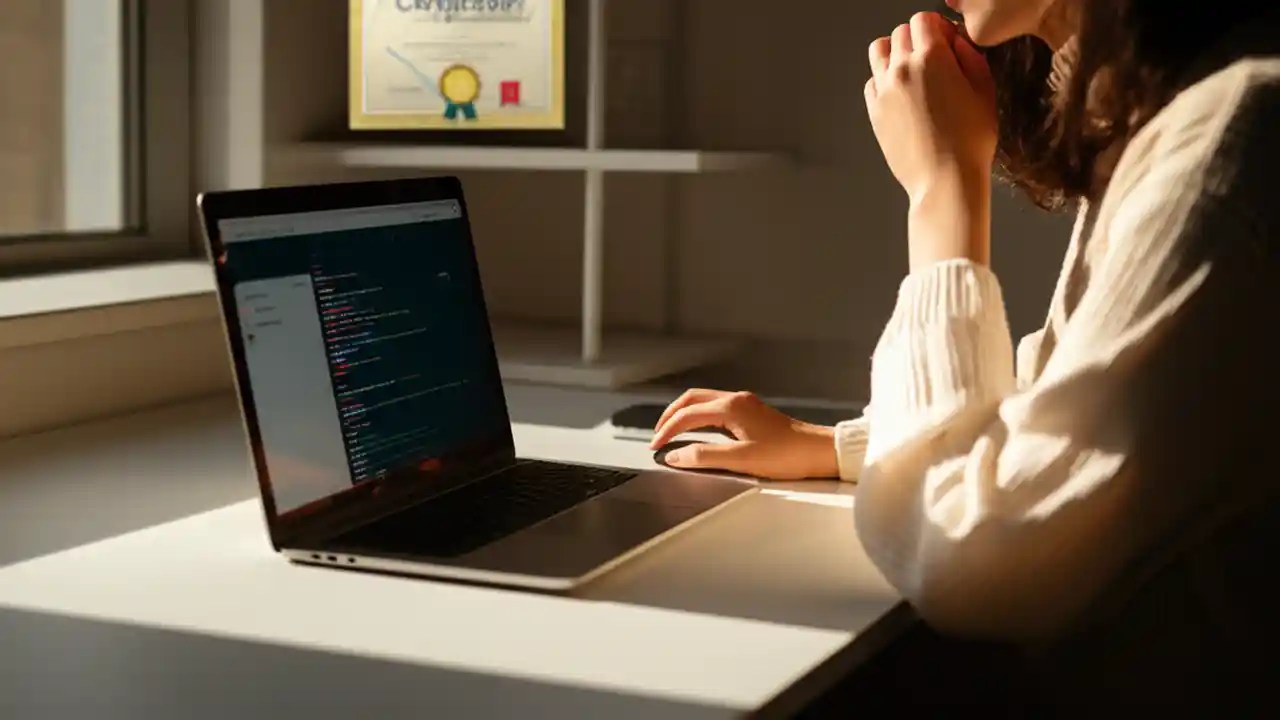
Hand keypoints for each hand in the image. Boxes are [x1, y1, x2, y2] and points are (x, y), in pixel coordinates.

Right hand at [650, 390, 838, 479]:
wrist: (819, 451)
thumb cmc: (785, 456)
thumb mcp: (741, 459)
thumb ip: (705, 456)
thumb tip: (675, 456)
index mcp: (730, 407)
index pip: (687, 415)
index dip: (667, 431)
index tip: (656, 448)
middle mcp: (735, 399)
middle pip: (691, 399)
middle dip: (670, 415)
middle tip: (657, 435)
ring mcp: (745, 403)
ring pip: (704, 400)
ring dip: (684, 413)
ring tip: (671, 432)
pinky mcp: (751, 411)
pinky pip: (716, 407)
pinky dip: (699, 416)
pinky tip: (698, 430)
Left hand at [866, 12, 996, 268]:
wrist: (945, 181)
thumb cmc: (971, 140)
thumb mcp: (984, 91)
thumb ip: (970, 57)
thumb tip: (955, 40)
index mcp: (931, 58)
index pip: (923, 20)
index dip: (937, 28)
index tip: (947, 43)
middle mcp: (902, 69)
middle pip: (901, 33)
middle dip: (918, 38)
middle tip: (934, 59)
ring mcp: (884, 90)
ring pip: (880, 51)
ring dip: (895, 53)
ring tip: (912, 71)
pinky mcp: (874, 111)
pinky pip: (872, 81)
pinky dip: (884, 79)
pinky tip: (902, 94)